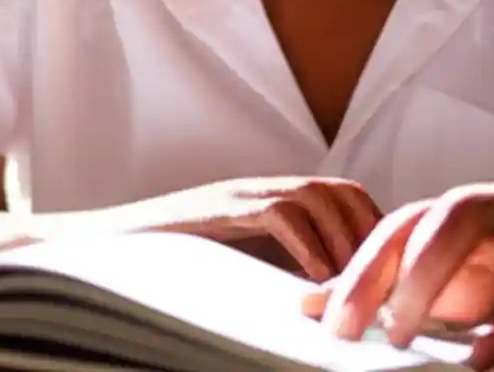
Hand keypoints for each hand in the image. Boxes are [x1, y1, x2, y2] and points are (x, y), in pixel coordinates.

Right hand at [140, 177, 380, 281]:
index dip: (372, 232)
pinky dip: (306, 246)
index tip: (390, 274)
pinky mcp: (219, 208)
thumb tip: (328, 305)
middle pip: (339, 192)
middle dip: (368, 235)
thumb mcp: (239, 269)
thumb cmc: (166, 270)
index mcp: (268, 200)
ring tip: (353, 286)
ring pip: (316, 197)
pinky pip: (279, 214)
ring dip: (343, 242)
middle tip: (382, 283)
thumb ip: (279, 273)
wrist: (103, 251)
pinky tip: (316, 281)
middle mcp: (259, 189)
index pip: (343, 198)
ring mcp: (238, 194)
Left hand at [303, 183, 493, 369]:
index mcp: (447, 213)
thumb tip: (312, 307)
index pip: (392, 235)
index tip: (326, 321)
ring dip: (438, 282)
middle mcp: (486, 207)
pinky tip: (483, 356)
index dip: (358, 274)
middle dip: (389, 275)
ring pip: (481, 236)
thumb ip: (386, 287)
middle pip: (430, 225)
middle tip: (357, 328)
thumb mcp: (449, 270)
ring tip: (406, 337)